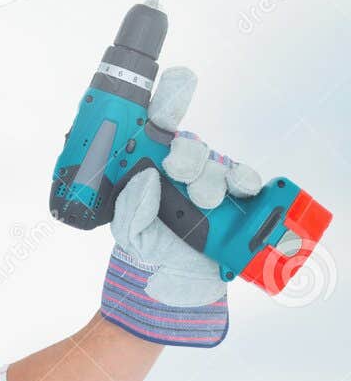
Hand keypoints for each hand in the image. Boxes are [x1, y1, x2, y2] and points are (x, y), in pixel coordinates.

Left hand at [101, 66, 258, 346]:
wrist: (171, 299)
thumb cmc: (147, 258)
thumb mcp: (129, 234)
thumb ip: (131, 206)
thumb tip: (146, 175)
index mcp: (153, 174)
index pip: (160, 131)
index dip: (170, 101)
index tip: (176, 81)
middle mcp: (184, 177)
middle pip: (193, 148)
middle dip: (190, 155)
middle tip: (179, 171)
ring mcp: (214, 191)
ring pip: (221, 165)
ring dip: (215, 174)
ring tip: (204, 196)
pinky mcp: (238, 208)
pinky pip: (250, 187)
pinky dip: (249, 185)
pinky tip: (244, 190)